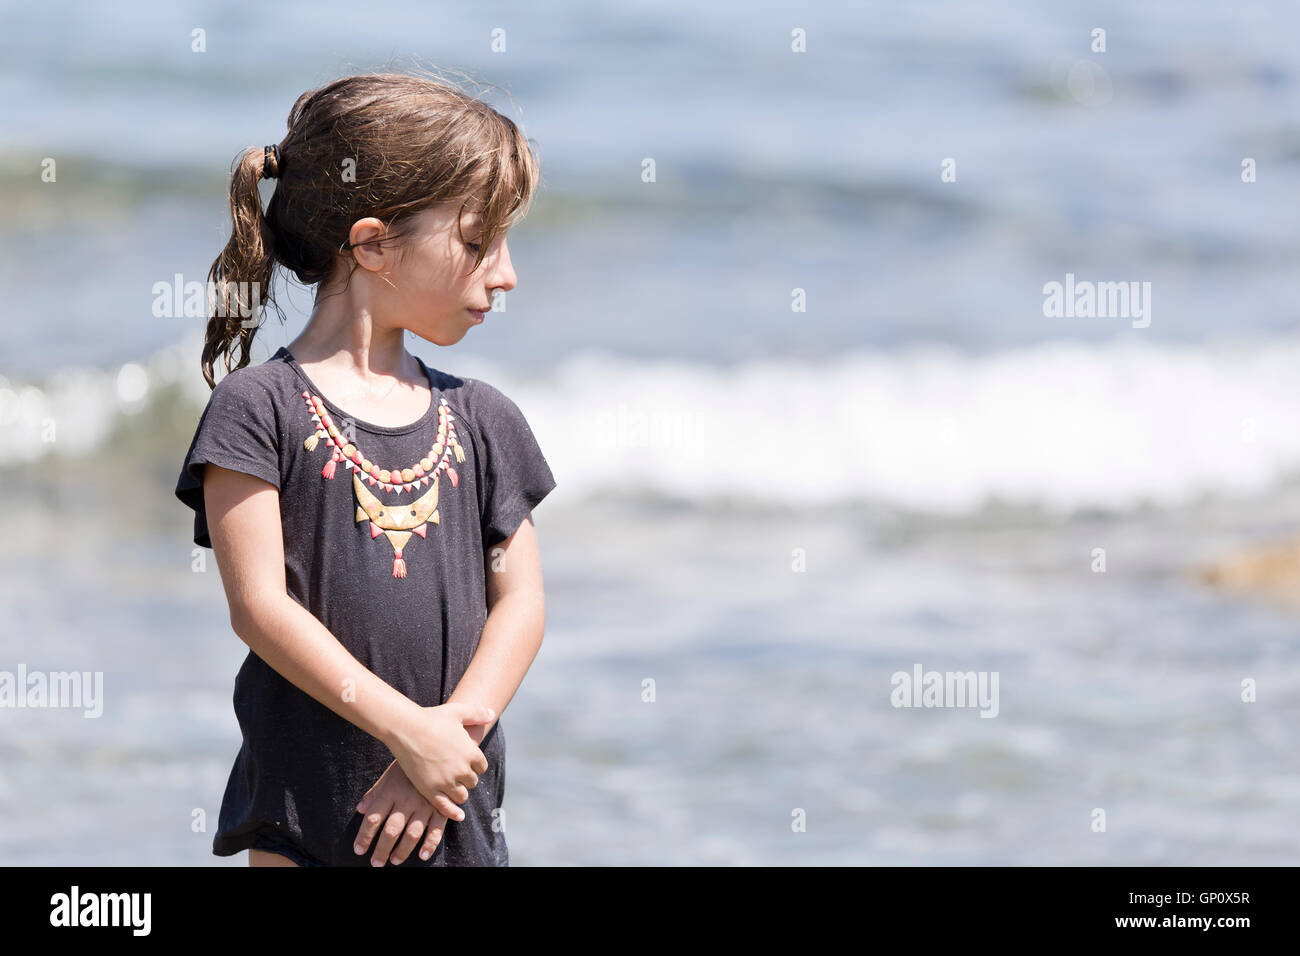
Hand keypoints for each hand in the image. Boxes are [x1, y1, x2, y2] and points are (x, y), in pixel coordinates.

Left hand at [354, 760, 448, 865]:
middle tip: (376, 863)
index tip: (358, 849)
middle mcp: (407, 800)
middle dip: (381, 850)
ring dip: (402, 851)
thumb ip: (375, 793)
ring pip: (412, 834)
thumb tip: (360, 810)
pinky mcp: (441, 808)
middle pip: (391, 831)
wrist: (437, 749)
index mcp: (391, 791)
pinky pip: (436, 830)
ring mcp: (425, 805)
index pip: (374, 818)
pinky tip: (423, 855)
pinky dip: (430, 845)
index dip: (364, 836)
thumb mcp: (389, 775)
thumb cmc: (408, 765)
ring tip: (394, 860)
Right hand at [384, 701, 492, 821]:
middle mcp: (462, 769)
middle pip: (472, 782)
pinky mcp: (430, 790)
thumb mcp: (458, 712)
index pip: (481, 767)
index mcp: (471, 753)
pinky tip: (458, 816)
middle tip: (455, 772)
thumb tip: (492, 714)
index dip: (474, 765)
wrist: (405, 728)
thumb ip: (477, 714)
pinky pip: (446, 807)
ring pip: (462, 796)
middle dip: (466, 778)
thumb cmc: (431, 717)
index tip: (465, 761)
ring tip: (451, 787)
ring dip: (459, 792)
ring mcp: (446, 781)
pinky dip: (453, 812)